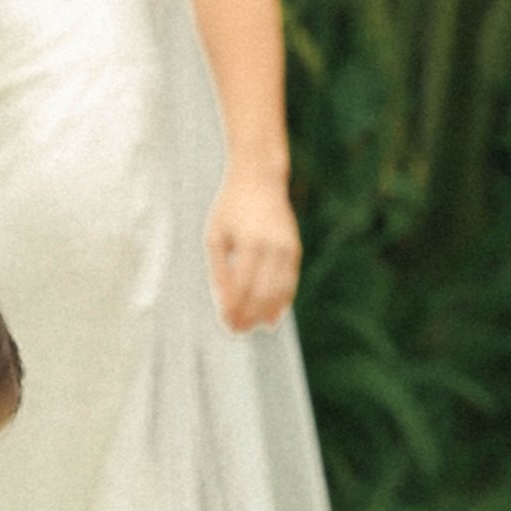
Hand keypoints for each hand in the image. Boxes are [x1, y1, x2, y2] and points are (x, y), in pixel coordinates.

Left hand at [204, 168, 300, 332]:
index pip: (242, 287)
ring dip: (266, 313)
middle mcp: (272, 247)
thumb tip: (224, 302)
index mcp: (249, 243)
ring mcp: (287, 248)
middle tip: (237, 330)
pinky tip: (272, 316)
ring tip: (253, 327)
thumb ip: (219, 269)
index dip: (235, 308)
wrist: (260, 179)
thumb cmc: (231, 208)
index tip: (226, 323)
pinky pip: (290, 281)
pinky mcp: (294, 249)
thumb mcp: (215, 235)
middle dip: (249, 315)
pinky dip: (282, 301)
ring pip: (279, 291)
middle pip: (262, 293)